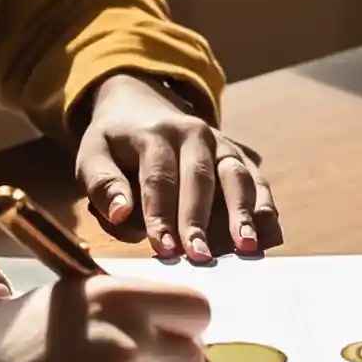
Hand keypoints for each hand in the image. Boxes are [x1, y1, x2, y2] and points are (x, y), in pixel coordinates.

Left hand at [74, 73, 281, 261]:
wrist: (143, 106)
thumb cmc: (116, 145)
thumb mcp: (93, 155)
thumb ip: (102, 184)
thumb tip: (121, 212)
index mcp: (155, 133)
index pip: (158, 177)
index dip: (161, 214)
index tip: (163, 247)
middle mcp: (194, 133)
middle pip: (200, 178)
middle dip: (200, 220)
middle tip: (199, 255)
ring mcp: (222, 144)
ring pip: (236, 177)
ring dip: (243, 213)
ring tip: (246, 246)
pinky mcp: (241, 157)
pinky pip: (257, 182)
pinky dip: (265, 209)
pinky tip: (269, 236)